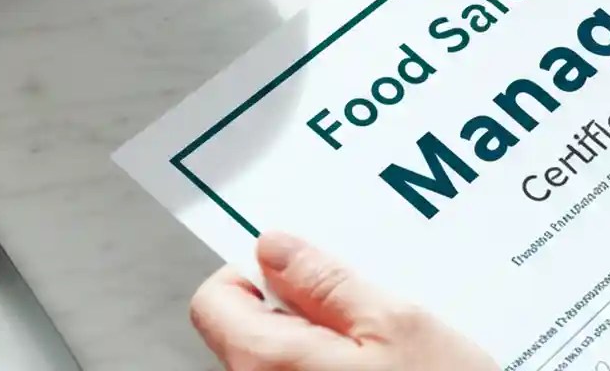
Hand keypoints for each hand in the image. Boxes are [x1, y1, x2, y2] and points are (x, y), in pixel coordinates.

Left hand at [190, 232, 496, 370]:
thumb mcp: (395, 323)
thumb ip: (325, 283)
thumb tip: (276, 250)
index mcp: (267, 364)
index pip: (214, 300)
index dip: (257, 276)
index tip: (304, 272)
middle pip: (251, 332)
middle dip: (303, 310)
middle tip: (365, 309)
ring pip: (286, 361)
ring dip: (328, 345)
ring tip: (388, 348)